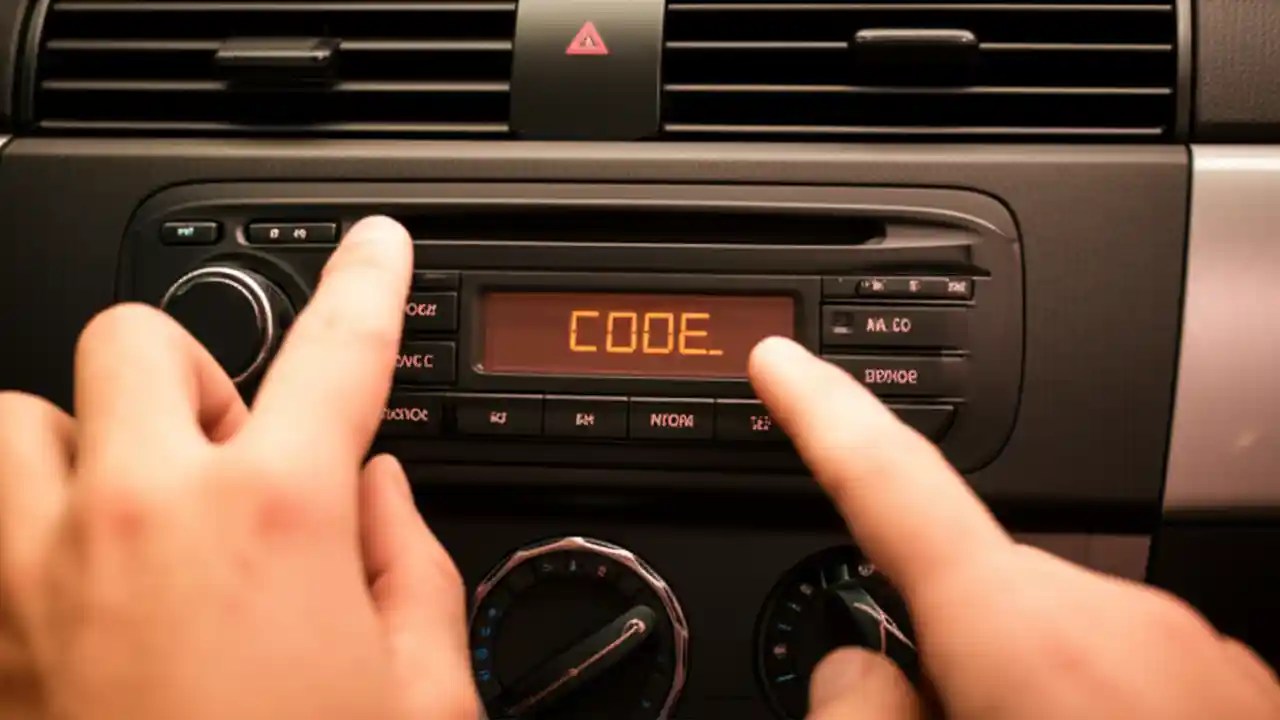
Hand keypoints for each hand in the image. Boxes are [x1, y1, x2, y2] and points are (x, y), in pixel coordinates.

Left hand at [0, 217, 477, 719]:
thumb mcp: (423, 699)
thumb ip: (413, 572)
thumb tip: (378, 498)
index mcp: (274, 520)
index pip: (337, 350)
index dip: (367, 281)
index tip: (373, 245)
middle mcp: (141, 522)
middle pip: (133, 341)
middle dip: (191, 373)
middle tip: (232, 451)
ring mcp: (37, 575)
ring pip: (24, 418)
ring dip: (90, 443)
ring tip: (143, 512)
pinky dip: (37, 530)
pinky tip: (92, 588)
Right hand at [749, 337, 1279, 719]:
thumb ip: (859, 713)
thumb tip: (859, 670)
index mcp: (1022, 631)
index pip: (893, 484)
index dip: (824, 414)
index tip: (784, 363)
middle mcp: (1119, 618)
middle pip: (972, 593)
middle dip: (940, 657)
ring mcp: (1195, 653)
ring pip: (1052, 641)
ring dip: (1022, 697)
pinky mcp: (1239, 688)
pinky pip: (1128, 676)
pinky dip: (1094, 715)